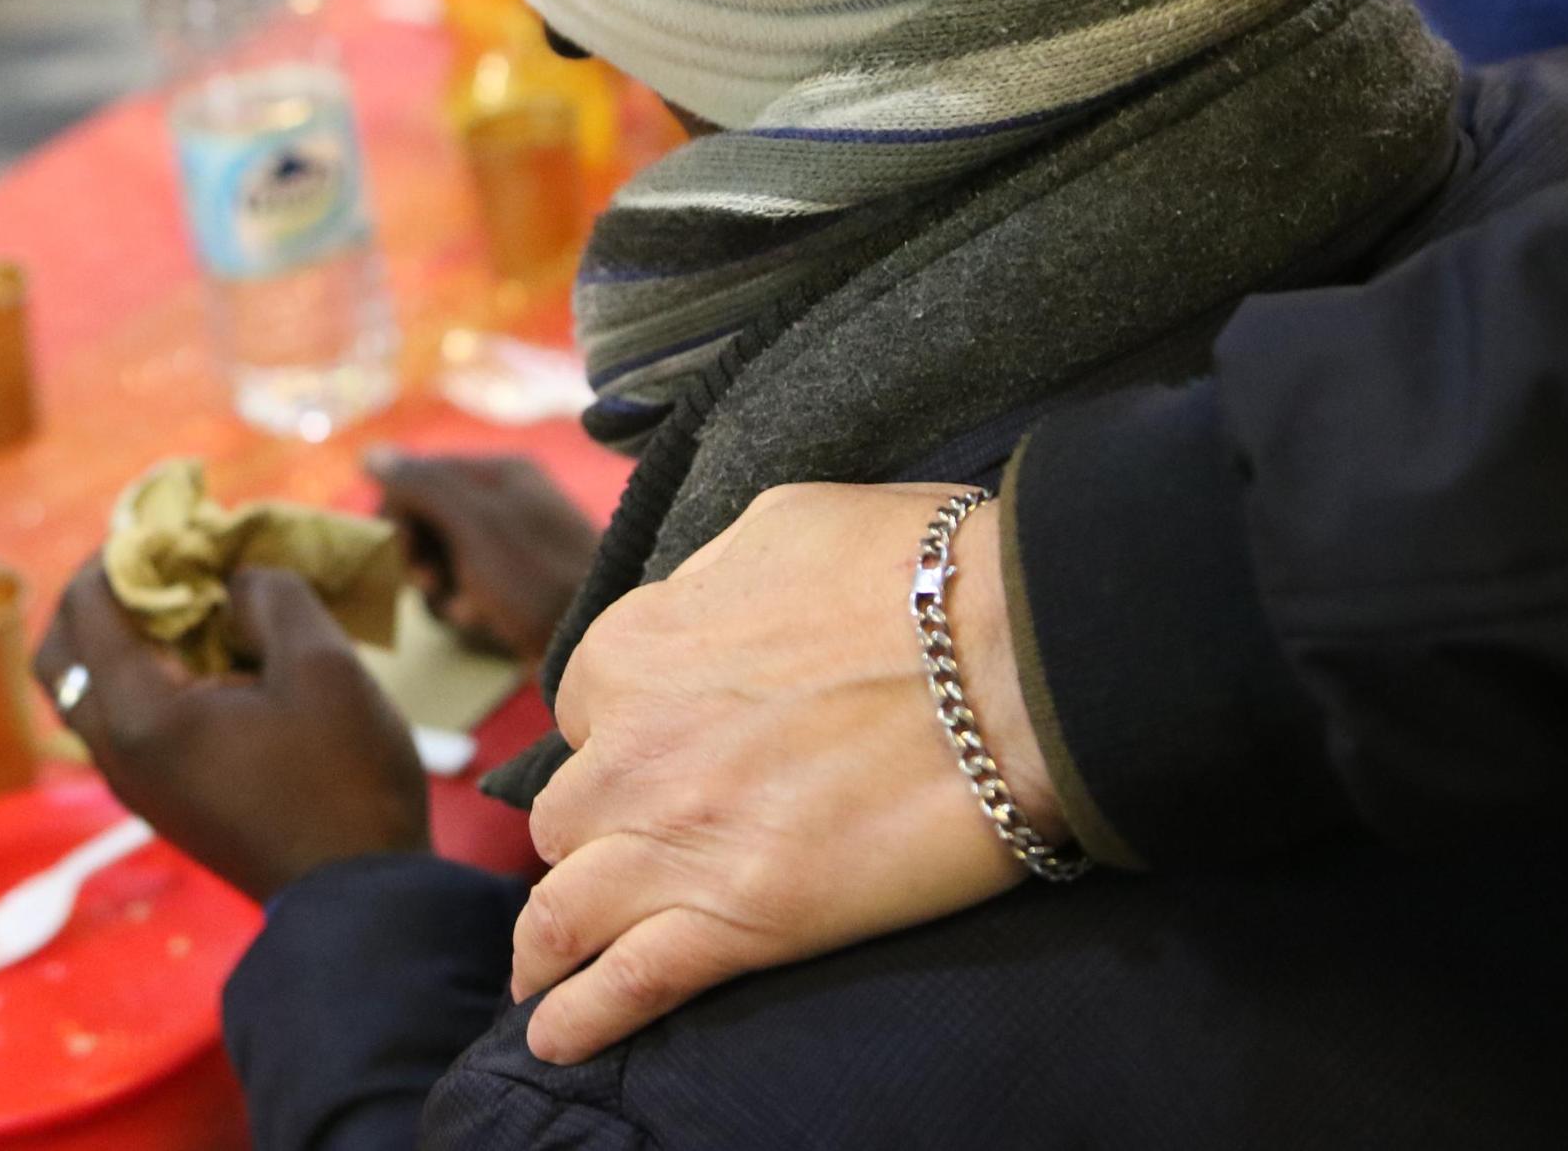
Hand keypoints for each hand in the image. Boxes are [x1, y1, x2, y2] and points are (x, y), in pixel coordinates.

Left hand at [36, 563, 428, 902]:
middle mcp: (115, 750)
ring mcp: (133, 780)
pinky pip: (121, 714)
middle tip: (165, 561)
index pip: (87, 603)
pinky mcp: (159, 795)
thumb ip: (269, 596)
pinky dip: (145, 670)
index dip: (124, 548)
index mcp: (140, 716)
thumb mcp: (324, 665)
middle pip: (60, 648)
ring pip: (88, 684)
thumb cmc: (346, 782)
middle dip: (101, 590)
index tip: (176, 524)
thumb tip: (232, 582)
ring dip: (123, 631)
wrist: (359, 899)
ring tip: (196, 605)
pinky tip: (215, 655)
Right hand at [367, 448, 597, 662]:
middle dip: (419, 551)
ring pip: (447, 552)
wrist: (602, 642)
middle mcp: (510, 499)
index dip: (399, 514)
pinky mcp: (522, 583)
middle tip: (427, 583)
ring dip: (440, 582)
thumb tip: (372, 454)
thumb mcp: (473, 525)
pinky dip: (465, 601)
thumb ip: (422, 486)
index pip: (420, 474)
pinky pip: (471, 582)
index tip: (405, 554)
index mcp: (501, 472)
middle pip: (430, 513)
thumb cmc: (536, 579)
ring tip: (460, 607)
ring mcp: (517, 542)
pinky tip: (478, 618)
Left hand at [512, 484, 1053, 1064]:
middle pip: (570, 813)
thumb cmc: (920, 574)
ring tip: (549, 973)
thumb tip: (694, 610)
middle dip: (599, 830)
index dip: (624, 736)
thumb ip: (707, 584)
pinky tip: (558, 1041)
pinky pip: (626, 986)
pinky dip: (580, 1019)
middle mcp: (629, 748)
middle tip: (645, 850)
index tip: (664, 757)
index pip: (587, 713)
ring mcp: (677, 840)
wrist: (1018, 656)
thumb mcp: (777, 526)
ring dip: (558, 936)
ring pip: (566, 906)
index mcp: (632, 649)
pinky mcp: (742, 921)